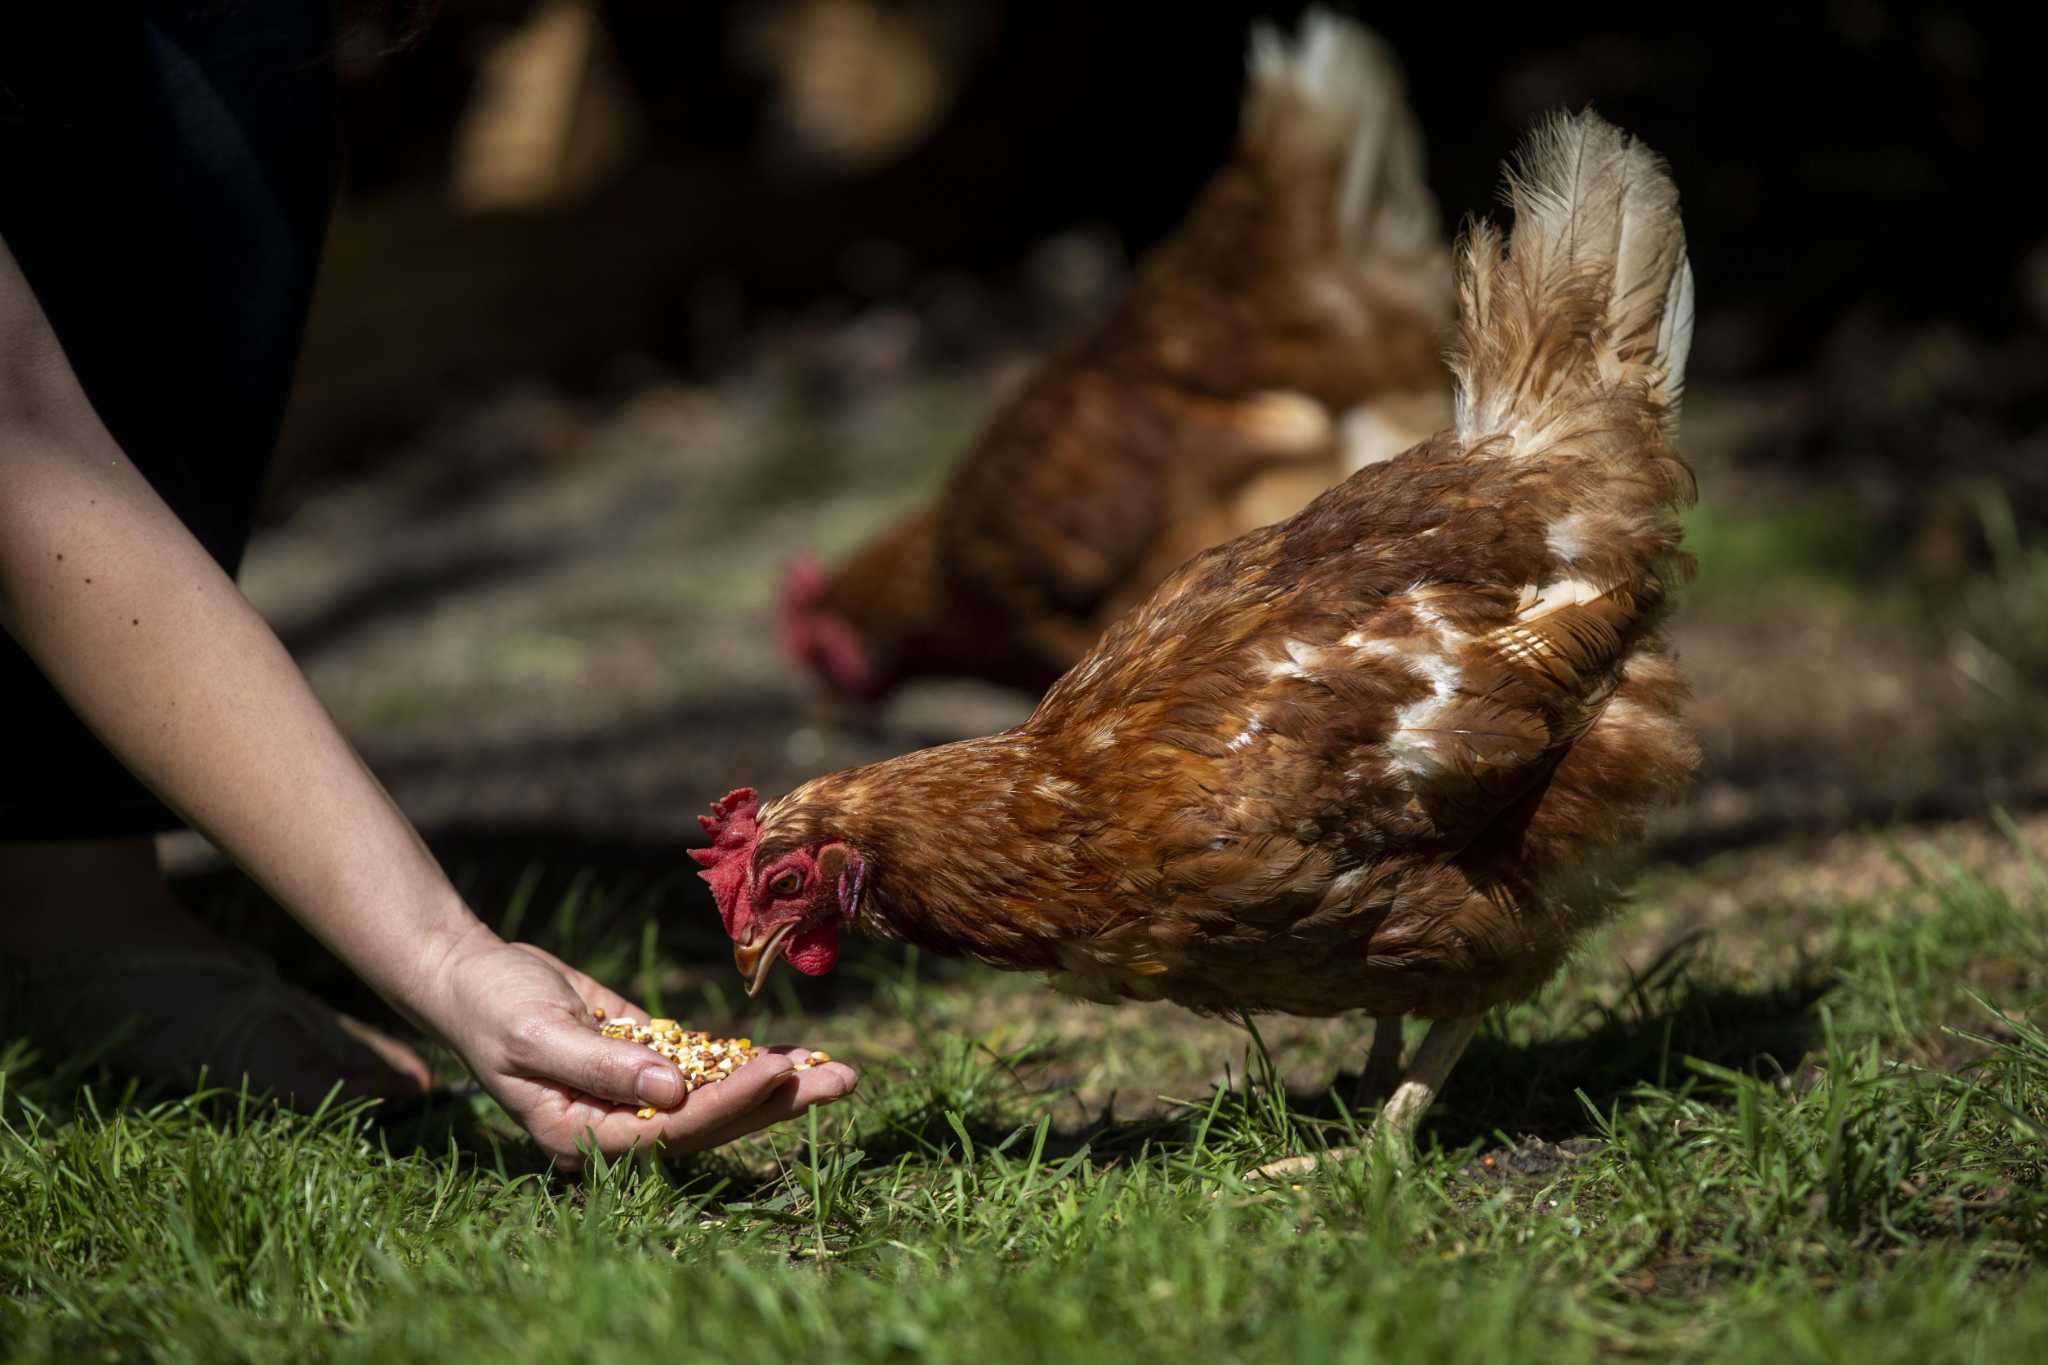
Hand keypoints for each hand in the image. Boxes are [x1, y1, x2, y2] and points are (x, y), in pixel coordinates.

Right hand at [423, 931, 855, 1168]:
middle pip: (709, 1123)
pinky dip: (749, 1061)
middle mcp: (616, 1127)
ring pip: (718, 1098)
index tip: (777, 1072)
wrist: (475, 977)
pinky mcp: (649, 1065)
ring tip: (840, 1073)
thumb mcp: (537, 1033)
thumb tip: (673, 1091)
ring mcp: (636, 1098)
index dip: (727, 1105)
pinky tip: (798, 1055)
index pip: (670, 1131)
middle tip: (843, 1080)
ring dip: (779, 1086)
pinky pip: (708, 1068)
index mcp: (581, 1136)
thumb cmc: (494, 1007)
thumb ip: (602, 1066)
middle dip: (777, 1102)